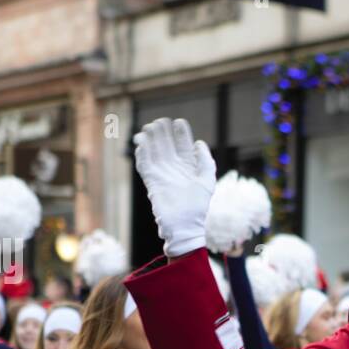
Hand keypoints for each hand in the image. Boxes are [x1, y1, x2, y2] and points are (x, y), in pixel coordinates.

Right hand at [132, 118, 215, 257]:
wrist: (184, 226)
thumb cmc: (198, 206)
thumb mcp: (207, 181)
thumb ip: (206, 161)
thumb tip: (199, 143)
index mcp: (189, 167)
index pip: (183, 145)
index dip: (181, 133)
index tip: (178, 122)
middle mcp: (174, 168)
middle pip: (166, 145)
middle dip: (162, 132)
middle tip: (160, 122)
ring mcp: (162, 174)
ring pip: (154, 152)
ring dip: (150, 139)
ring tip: (149, 128)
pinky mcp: (152, 182)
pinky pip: (144, 165)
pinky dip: (142, 155)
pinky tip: (141, 144)